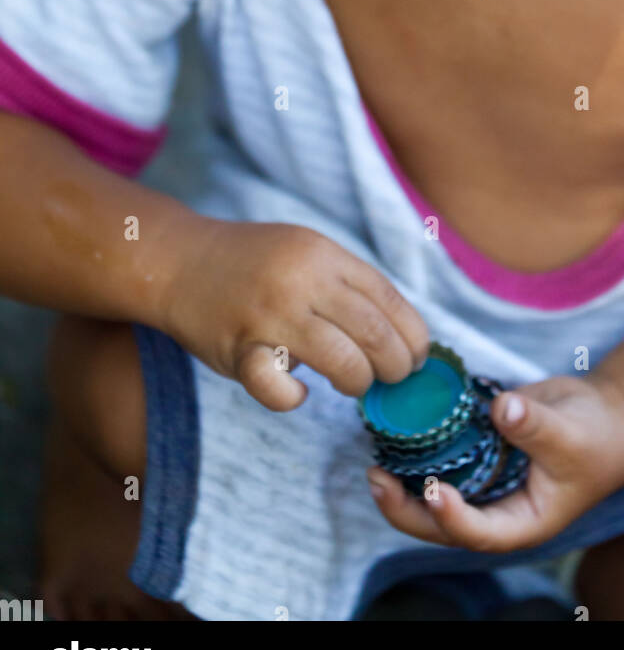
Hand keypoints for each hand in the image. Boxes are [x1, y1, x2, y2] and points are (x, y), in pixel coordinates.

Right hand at [159, 217, 428, 411]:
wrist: (180, 261)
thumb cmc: (254, 263)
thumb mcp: (306, 251)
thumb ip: (346, 284)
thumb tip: (401, 333)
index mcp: (324, 255)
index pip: (390, 300)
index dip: (413, 335)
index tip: (418, 357)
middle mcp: (301, 281)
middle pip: (375, 334)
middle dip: (395, 366)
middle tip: (393, 378)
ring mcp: (270, 316)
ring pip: (344, 362)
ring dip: (359, 382)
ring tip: (354, 383)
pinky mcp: (240, 350)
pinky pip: (281, 388)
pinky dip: (296, 398)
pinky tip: (299, 391)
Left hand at [366, 372, 623, 550]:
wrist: (604, 417)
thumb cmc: (596, 436)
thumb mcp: (572, 433)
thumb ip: (535, 425)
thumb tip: (504, 409)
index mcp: (523, 521)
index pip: (480, 534)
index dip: (453, 519)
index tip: (435, 493)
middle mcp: (497, 509)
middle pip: (443, 524)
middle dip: (407, 508)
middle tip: (377, 480)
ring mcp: (484, 483)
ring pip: (434, 494)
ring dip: (403, 483)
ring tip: (375, 462)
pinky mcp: (475, 455)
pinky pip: (441, 460)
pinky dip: (418, 450)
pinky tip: (395, 430)